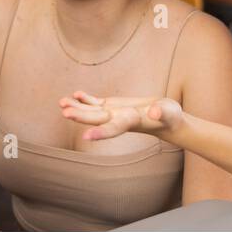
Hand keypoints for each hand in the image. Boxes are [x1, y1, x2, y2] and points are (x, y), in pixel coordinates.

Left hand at [59, 91, 184, 140]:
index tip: (86, 137)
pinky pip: (97, 103)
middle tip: (65, 112)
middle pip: (98, 119)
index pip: (114, 129)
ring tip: (61, 103)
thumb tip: (154, 111)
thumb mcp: (169, 113)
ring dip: (77, 107)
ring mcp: (114, 113)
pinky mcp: (114, 106)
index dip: (101, 132)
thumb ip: (162, 112)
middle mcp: (119, 120)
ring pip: (93, 111)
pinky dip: (86, 99)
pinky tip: (75, 94)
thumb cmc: (170, 116)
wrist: (166, 120)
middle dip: (81, 116)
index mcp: (132, 122)